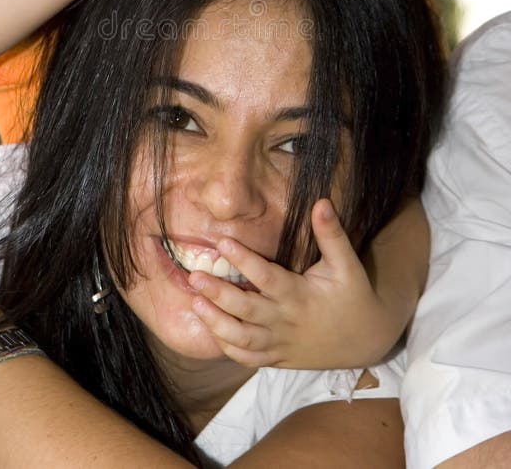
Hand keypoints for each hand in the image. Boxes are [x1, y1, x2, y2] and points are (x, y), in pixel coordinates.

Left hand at [189, 199, 396, 369]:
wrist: (367, 340)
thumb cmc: (354, 296)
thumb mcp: (348, 264)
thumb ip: (332, 234)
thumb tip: (321, 201)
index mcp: (300, 296)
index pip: (267, 277)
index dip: (244, 260)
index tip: (223, 242)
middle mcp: (286, 321)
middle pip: (247, 310)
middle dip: (219, 294)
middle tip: (194, 276)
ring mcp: (281, 343)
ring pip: (242, 339)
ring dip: (216, 323)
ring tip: (194, 304)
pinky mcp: (278, 358)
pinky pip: (248, 358)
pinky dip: (228, 348)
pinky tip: (211, 329)